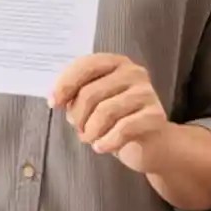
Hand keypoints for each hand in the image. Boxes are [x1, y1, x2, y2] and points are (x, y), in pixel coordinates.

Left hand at [50, 53, 169, 173]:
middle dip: (77, 116)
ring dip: (90, 131)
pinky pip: (123, 129)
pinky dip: (106, 142)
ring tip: (90, 138)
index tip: (54, 104)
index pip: (85, 65)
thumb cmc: (116, 119)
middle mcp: (133, 72)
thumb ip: (76, 94)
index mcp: (115, 62)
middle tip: (78, 129)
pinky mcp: (156, 116)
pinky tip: (101, 147)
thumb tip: (57, 99)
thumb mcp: (95, 101)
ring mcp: (147, 93)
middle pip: (91, 93)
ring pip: (105, 112)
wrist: (152, 144)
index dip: (65, 85)